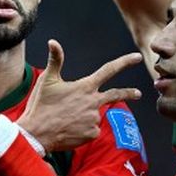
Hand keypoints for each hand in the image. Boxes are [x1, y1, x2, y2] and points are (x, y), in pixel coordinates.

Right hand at [18, 40, 141, 150]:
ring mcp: (94, 119)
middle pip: (115, 95)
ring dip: (83, 115)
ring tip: (65, 118)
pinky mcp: (92, 134)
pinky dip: (81, 129)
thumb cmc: (41, 105)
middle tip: (138, 93)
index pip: (109, 70)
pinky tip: (68, 129)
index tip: (137, 57)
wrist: (37, 134)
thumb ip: (55, 60)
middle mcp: (93, 102)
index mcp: (85, 86)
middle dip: (128, 93)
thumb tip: (53, 41)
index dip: (124, 62)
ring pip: (93, 114)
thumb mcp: (48, 80)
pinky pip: (90, 130)